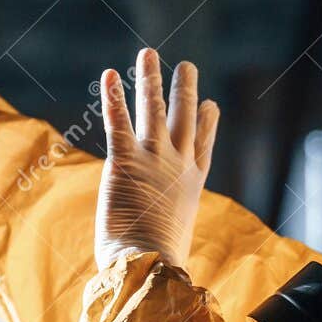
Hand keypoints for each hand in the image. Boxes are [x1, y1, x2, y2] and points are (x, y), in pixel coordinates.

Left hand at [96, 49, 219, 270]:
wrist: (151, 267)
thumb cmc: (158, 266)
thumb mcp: (172, 242)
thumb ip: (169, 232)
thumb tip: (167, 255)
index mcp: (191, 187)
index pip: (203, 148)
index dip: (208, 125)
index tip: (211, 105)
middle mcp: (177, 166)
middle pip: (185, 118)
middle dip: (185, 89)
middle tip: (186, 66)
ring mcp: (153, 160)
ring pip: (153, 109)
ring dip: (150, 78)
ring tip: (148, 54)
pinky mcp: (125, 162)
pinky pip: (118, 121)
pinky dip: (114, 96)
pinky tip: (110, 74)